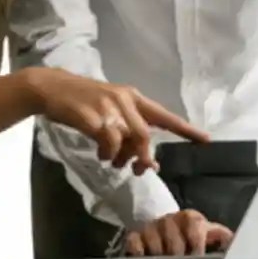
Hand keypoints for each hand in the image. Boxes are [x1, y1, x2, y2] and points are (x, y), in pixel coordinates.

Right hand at [22, 68, 208, 173]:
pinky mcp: (92, 116)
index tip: (206, 140)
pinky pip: (110, 141)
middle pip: (146, 135)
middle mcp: (124, 99)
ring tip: (114, 161)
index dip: (186, 129)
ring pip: (129, 139)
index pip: (164, 115)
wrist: (51, 88)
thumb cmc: (82, 102)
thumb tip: (147, 161)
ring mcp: (108, 106)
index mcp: (132, 96)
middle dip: (144, 157)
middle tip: (137, 170)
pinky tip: (101, 154)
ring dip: (124, 157)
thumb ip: (127, 130)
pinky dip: (108, 153)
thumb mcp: (109, 109)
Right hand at [124, 210, 233, 256]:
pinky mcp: (136, 234)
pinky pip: (133, 240)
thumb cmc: (194, 234)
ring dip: (159, 253)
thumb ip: (225, 238)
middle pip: (171, 232)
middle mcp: (170, 219)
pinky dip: (137, 249)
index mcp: (190, 218)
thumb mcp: (212, 234)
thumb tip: (237, 243)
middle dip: (177, 251)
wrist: (170, 229)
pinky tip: (144, 257)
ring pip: (153, 238)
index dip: (196, 240)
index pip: (193, 222)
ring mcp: (152, 226)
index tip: (197, 254)